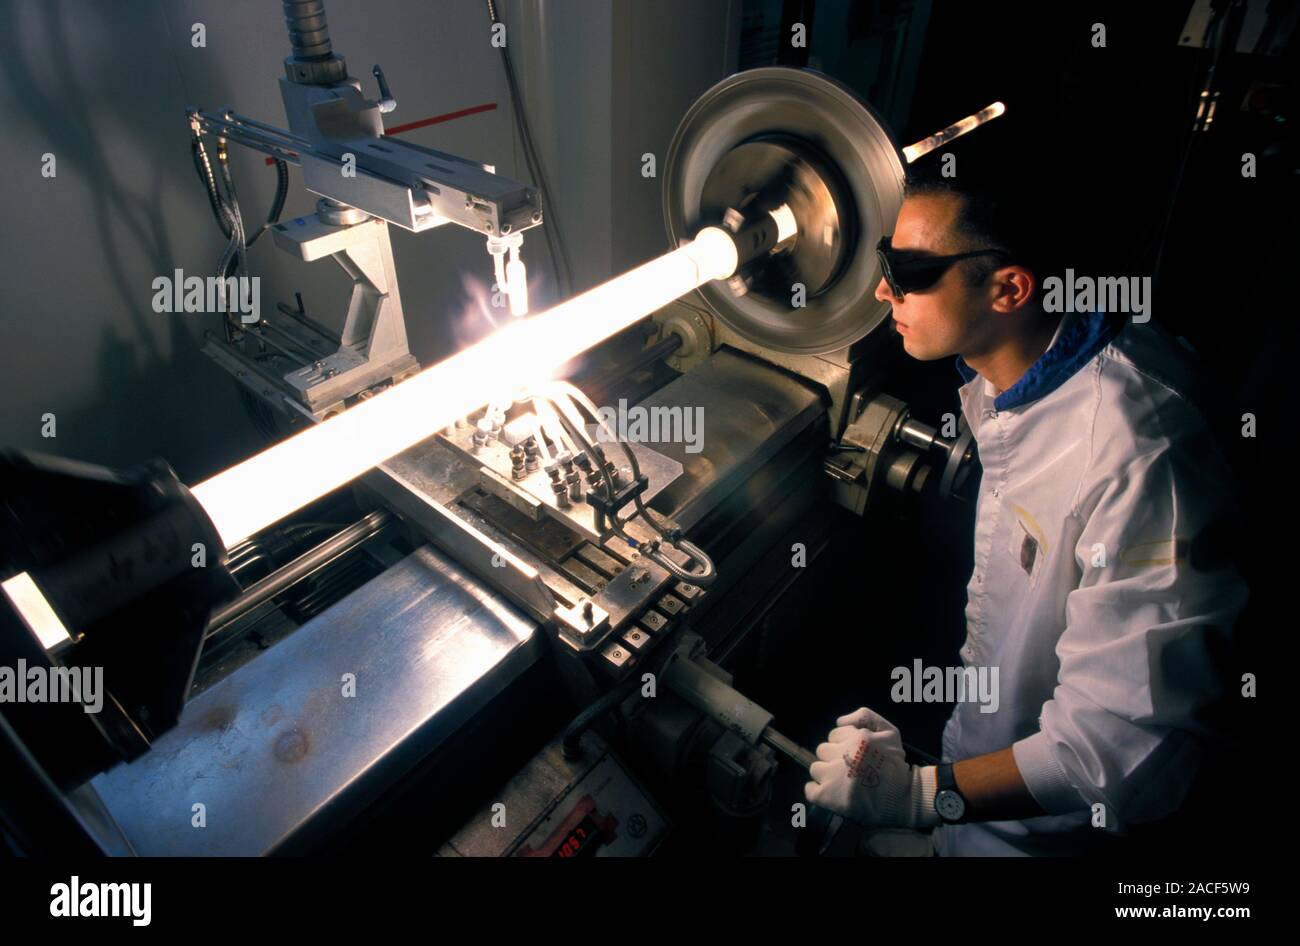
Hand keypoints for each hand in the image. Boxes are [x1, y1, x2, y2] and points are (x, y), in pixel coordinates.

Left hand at [804, 707, 937, 828]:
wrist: (904, 799)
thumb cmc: (896, 765)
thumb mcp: (890, 731)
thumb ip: (866, 717)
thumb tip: (839, 721)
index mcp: (858, 738)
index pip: (834, 735)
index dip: (842, 744)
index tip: (852, 755)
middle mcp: (844, 754)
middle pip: (822, 750)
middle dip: (833, 758)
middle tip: (847, 769)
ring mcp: (834, 776)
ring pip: (815, 768)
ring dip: (825, 774)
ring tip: (840, 782)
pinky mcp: (829, 796)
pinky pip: (810, 790)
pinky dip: (816, 792)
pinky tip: (829, 794)